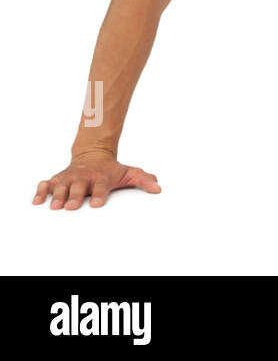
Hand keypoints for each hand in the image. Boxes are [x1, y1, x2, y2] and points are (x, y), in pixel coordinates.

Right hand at [33, 152, 160, 209]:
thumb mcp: (130, 172)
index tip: (96, 204)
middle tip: (71, 206)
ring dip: (57, 195)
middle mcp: (84, 178)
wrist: (93, 155)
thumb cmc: (112, 170)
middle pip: (78, 187)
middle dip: (74, 196)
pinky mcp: (57, 179)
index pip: (101, 186)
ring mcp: (69, 178)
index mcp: (101, 177)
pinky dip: (40, 191)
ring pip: (61, 186)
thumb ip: (144, 180)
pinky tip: (36, 201)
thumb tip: (159, 189)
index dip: (99, 195)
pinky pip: (45, 184)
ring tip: (55, 206)